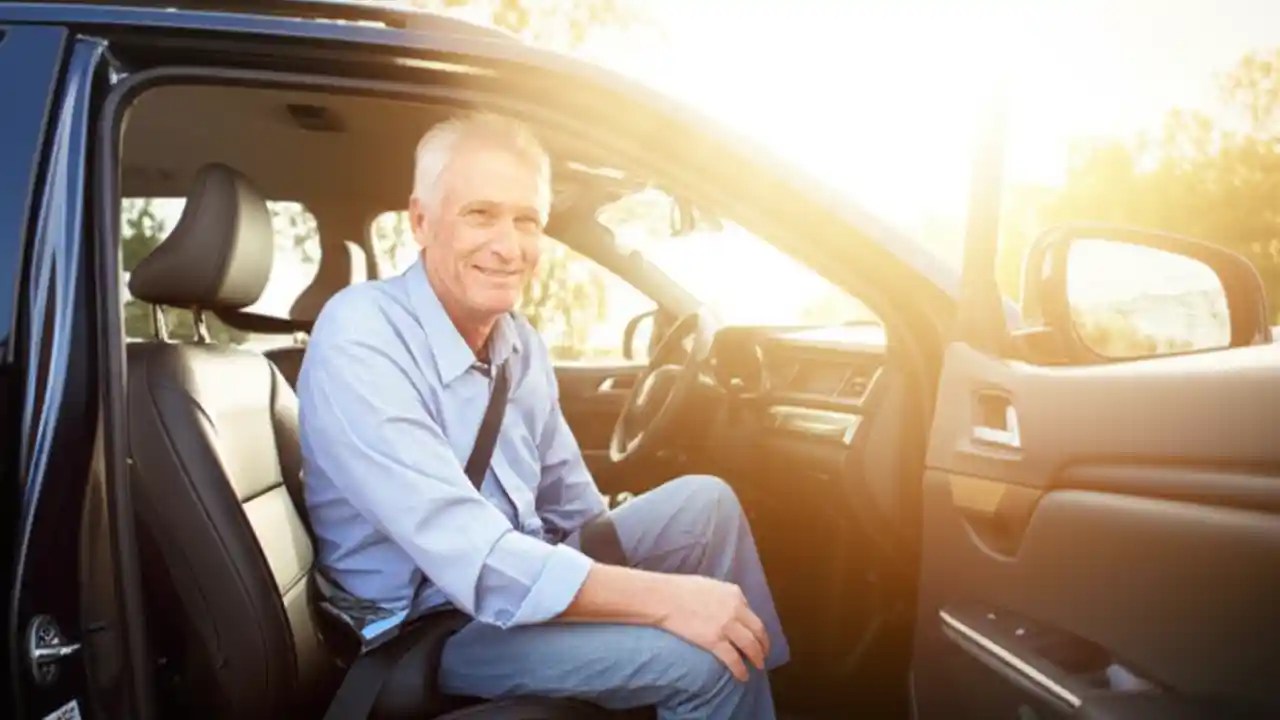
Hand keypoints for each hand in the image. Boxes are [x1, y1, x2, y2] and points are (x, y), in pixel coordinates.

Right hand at [653, 574, 769, 681]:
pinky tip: (743, 676)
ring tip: (758, 666)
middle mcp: (735, 610)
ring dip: (757, 658)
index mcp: (735, 594)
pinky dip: (740, 670)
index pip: (753, 615)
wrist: (664, 598)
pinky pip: (734, 659)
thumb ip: (724, 597)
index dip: (757, 629)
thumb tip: (729, 607)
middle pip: (757, 631)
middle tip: (764, 654)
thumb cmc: (680, 589)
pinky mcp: (715, 641)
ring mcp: (726, 626)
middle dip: (763, 645)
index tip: (757, 636)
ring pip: (750, 646)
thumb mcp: (710, 586)